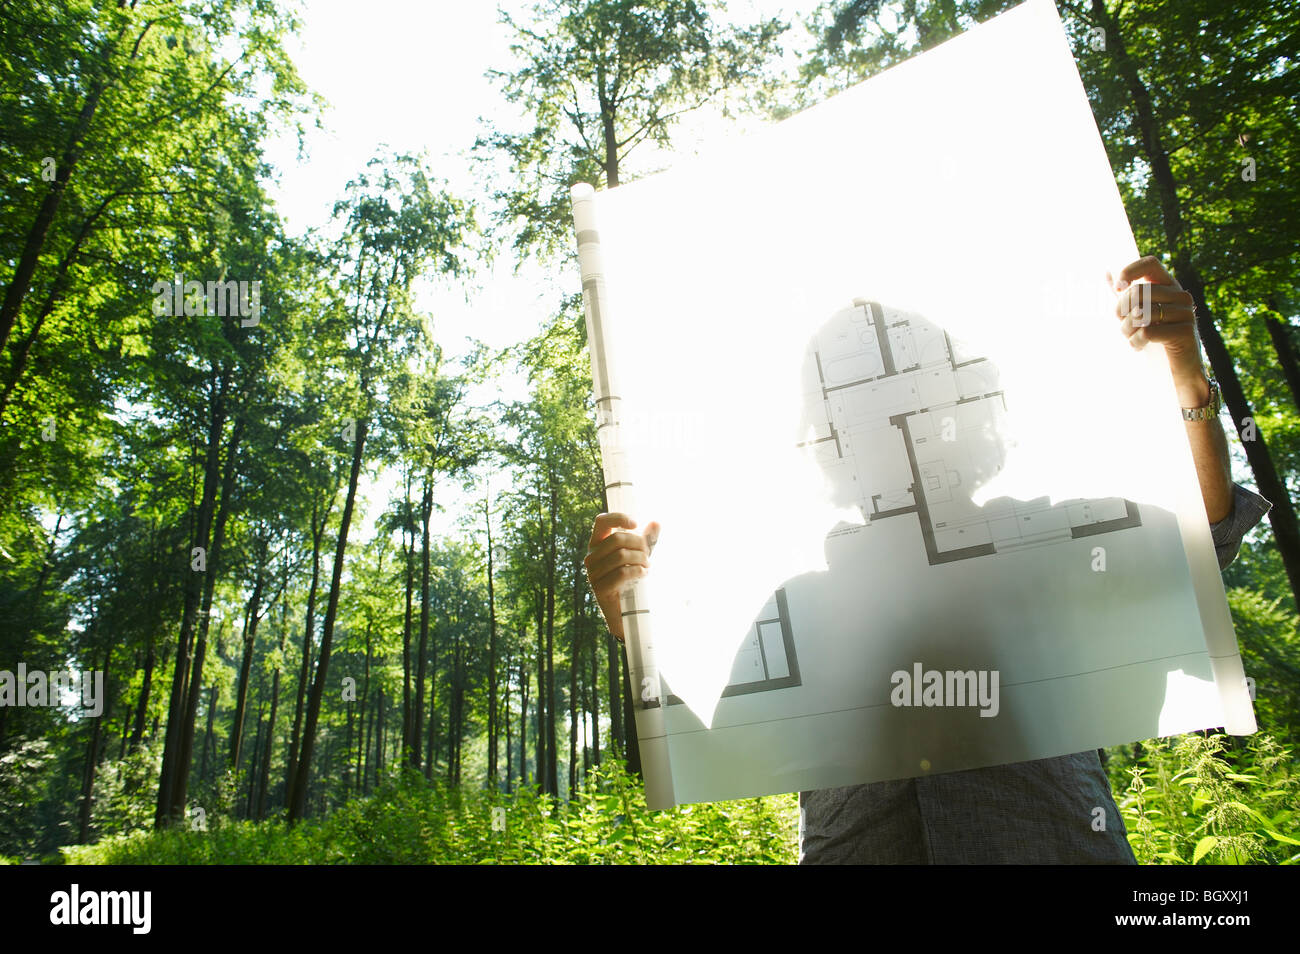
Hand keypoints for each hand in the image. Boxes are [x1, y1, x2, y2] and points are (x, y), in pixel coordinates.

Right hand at [584, 512, 659, 642]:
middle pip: (617, 539)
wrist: (627, 612)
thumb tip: (656, 522)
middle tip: (648, 557)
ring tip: (647, 568)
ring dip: (640, 560)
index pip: (602, 521)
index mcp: (597, 545)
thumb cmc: (632, 580)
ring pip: (621, 555)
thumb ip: (646, 540)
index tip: (636, 524)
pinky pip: (621, 573)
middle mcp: (591, 557)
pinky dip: (637, 572)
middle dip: (639, 545)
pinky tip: (643, 575)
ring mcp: (593, 574)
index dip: (618, 518)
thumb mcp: (639, 557)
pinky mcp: (600, 589)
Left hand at [1107, 255, 1210, 406]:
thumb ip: (1125, 296)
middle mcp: (1180, 296)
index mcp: (1169, 286)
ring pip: (1141, 313)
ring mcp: (1186, 313)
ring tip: (1131, 338)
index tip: (1117, 289)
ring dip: (1127, 330)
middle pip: (1139, 291)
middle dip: (1121, 311)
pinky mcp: (1186, 332)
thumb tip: (1106, 273)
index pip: (1150, 264)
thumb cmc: (1154, 339)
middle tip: (1123, 326)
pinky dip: (1137, 341)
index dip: (1129, 272)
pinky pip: (1149, 331)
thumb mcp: (1138, 315)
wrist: (1176, 370)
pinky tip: (1139, 346)